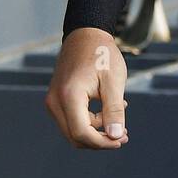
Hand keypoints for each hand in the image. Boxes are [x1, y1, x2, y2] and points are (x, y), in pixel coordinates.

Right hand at [45, 28, 129, 149]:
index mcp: (69, 96)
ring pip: (73, 131)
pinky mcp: (56, 100)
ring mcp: (53, 101)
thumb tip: (116, 136)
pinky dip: (89, 122)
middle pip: (75, 137)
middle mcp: (55, 102)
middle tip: (124, 134)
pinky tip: (107, 110)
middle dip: (100, 139)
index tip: (122, 139)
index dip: (102, 142)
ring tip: (118, 116)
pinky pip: (71, 120)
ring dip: (96, 131)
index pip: (82, 133)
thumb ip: (114, 110)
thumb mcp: (113, 81)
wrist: (85, 34)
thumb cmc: (101, 54)